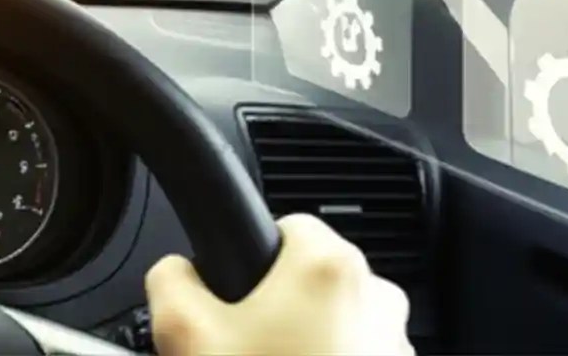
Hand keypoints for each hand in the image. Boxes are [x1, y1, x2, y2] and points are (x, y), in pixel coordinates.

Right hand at [145, 213, 411, 355]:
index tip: (233, 300)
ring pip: (335, 327)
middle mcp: (379, 300)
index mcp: (328, 267)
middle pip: (311, 280)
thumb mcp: (185, 335)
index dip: (249, 260)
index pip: (286, 224)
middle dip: (277, 310)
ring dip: (305, 349)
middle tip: (241, 352)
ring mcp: (397, 350)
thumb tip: (178, 271)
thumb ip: (170, 279)